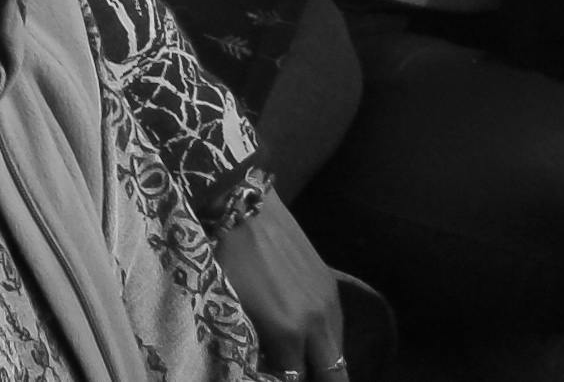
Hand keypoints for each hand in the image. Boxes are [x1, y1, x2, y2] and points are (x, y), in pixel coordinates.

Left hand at [214, 188, 347, 381]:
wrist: (241, 200)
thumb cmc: (223, 252)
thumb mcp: (229, 303)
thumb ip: (253, 341)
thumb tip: (264, 362)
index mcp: (288, 331)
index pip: (295, 378)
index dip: (283, 380)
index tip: (274, 376)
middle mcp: (317, 322)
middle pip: (334, 375)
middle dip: (319, 380)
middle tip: (299, 374)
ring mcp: (328, 302)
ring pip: (339, 353)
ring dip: (326, 363)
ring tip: (306, 362)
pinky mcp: (331, 284)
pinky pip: (338, 327)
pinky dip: (328, 340)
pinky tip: (310, 337)